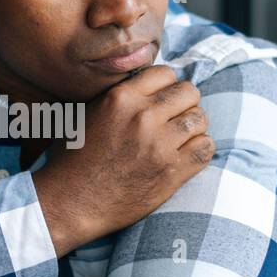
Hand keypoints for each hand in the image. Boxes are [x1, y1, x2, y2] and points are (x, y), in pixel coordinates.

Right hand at [33, 65, 211, 255]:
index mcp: (121, 97)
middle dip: (185, 103)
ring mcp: (160, 146)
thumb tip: (147, 85)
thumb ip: (119, 96)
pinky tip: (186, 154)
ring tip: (179, 138)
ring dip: (193, 127)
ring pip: (200, 119)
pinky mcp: (171, 173)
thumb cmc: (73, 159)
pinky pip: (205, 148)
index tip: (163, 100)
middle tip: (174, 119)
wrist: (71, 203)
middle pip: (189, 93)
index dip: (167, 86)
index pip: (165, 73)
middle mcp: (144, 117)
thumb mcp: (87, 114)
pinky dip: (200, 148)